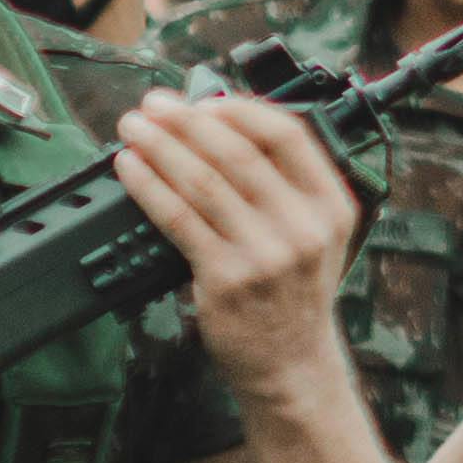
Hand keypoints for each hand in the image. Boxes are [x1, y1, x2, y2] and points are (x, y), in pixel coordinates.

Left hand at [116, 94, 360, 387]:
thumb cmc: (293, 294)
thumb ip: (284, 188)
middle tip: (153, 106)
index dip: (241, 110)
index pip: (289, 136)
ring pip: (203, 182)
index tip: (205, 100)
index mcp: (332, 205)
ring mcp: (267, 252)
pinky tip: (130, 169)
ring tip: (132, 129)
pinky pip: (178, 219)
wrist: (291, 361)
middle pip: (238, 153)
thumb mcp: (315, 235)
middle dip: (187, 121)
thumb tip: (221, 130)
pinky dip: (148, 187)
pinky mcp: (226, 276)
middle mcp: (305, 225)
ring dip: (160, 147)